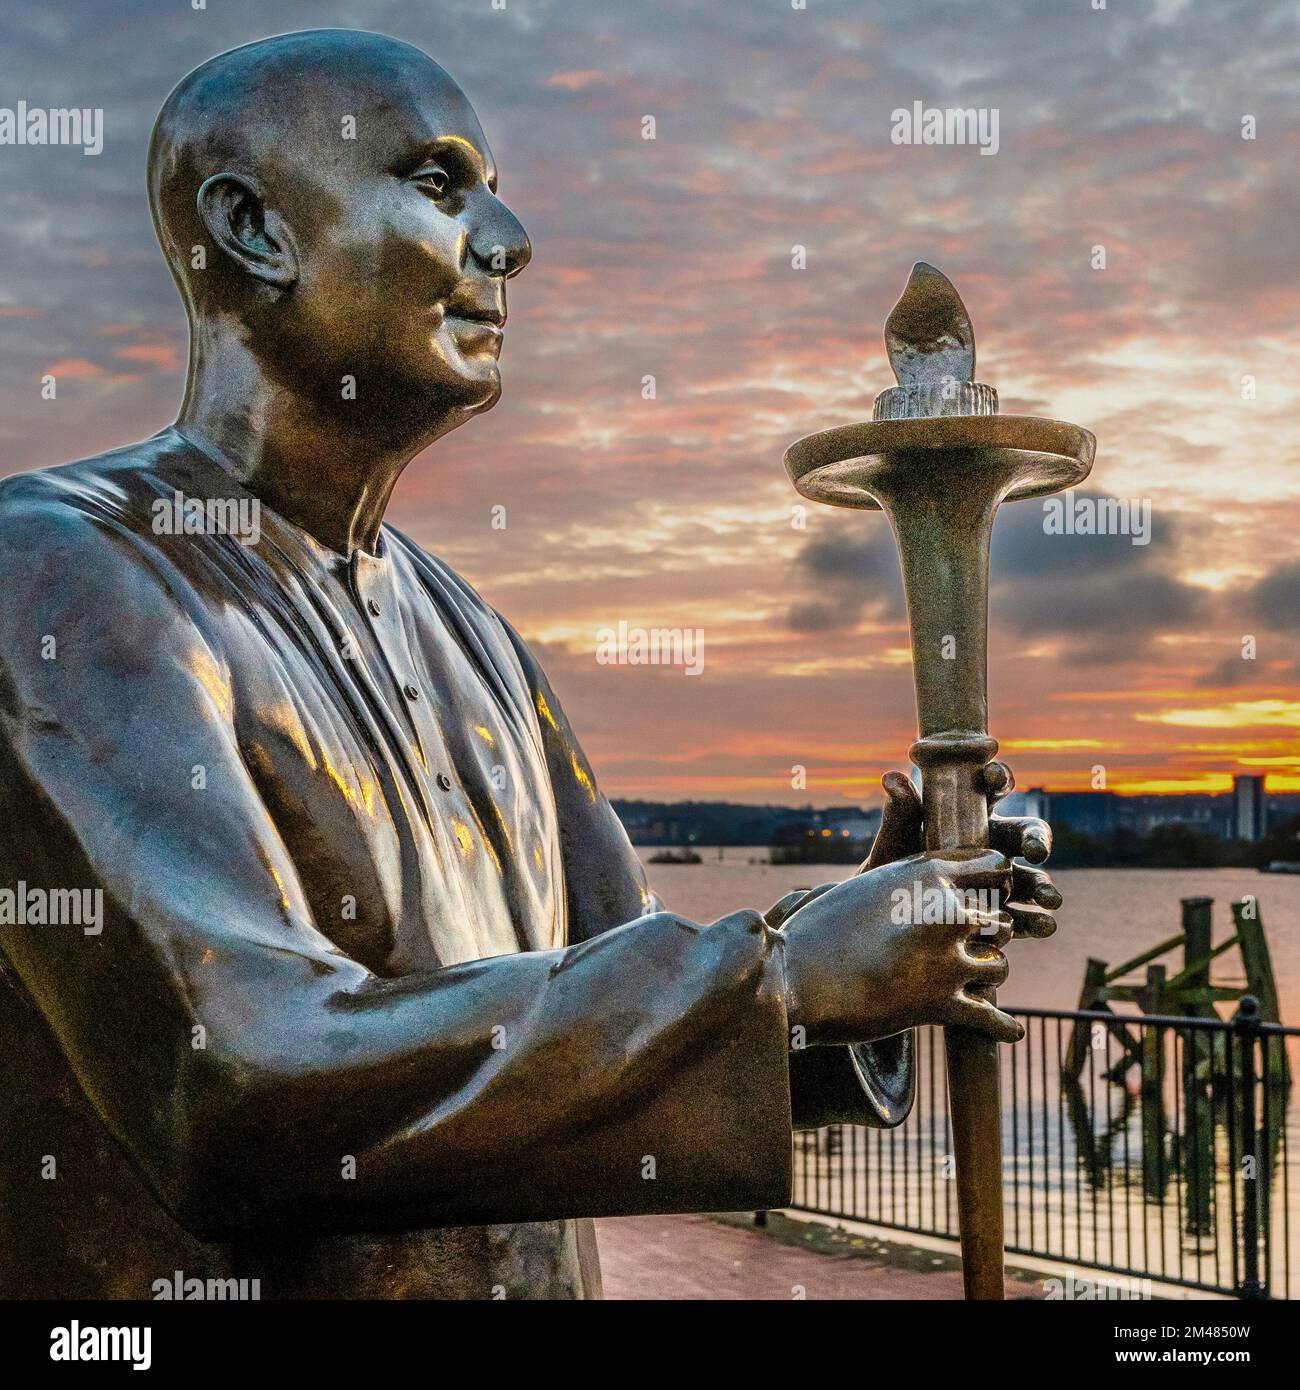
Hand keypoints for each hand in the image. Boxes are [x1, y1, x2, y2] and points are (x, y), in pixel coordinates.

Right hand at [779, 847, 1018, 1045]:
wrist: (794, 979)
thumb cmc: (819, 930)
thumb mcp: (866, 888)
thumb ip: (906, 880)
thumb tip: (931, 876)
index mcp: (926, 874)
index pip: (992, 866)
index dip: (996, 881)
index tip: (993, 893)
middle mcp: (945, 911)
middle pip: (1000, 920)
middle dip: (990, 935)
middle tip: (973, 946)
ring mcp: (946, 959)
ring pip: (1000, 966)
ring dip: (987, 976)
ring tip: (973, 983)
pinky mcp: (941, 1004)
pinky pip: (991, 1018)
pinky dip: (1002, 1028)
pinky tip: (1011, 1031)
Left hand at [865, 760, 1060, 938]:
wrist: (883, 919)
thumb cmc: (890, 870)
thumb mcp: (893, 843)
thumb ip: (900, 815)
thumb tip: (892, 777)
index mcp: (968, 817)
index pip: (990, 791)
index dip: (997, 778)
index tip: (993, 775)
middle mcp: (990, 845)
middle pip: (1022, 834)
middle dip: (1034, 839)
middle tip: (1036, 851)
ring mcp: (998, 882)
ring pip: (1030, 877)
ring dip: (1043, 886)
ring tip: (1051, 898)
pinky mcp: (999, 914)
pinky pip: (1022, 916)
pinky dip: (1035, 920)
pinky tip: (1045, 926)